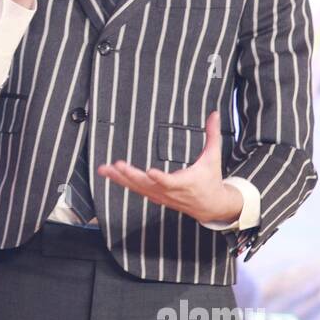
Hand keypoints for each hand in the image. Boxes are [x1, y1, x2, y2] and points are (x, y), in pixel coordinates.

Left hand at [95, 111, 242, 225]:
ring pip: (137, 188)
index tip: (150, 172)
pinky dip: (122, 182)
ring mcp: (160, 196)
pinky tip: (111, 174)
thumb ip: (213, 135)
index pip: (170, 181)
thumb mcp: (213, 157)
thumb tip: (214, 114)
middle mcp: (169, 192)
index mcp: (184, 183)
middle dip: (130, 175)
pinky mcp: (154, 196)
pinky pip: (136, 189)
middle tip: (117, 165)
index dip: (160, 178)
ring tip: (104, 169)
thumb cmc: (211, 179)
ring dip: (120, 178)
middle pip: (147, 185)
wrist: (210, 206)